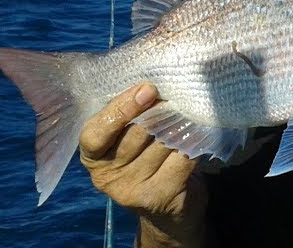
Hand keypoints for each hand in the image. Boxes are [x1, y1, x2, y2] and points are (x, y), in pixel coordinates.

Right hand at [78, 84, 206, 245]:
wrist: (169, 210)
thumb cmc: (146, 160)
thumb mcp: (127, 139)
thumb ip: (129, 116)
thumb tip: (151, 83)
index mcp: (93, 156)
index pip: (96, 132)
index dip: (121, 109)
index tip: (147, 88)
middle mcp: (106, 176)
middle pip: (137, 133)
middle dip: (160, 110)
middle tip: (178, 95)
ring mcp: (132, 189)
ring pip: (163, 143)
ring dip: (180, 123)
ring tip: (191, 110)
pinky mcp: (160, 196)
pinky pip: (182, 158)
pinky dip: (194, 141)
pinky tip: (199, 132)